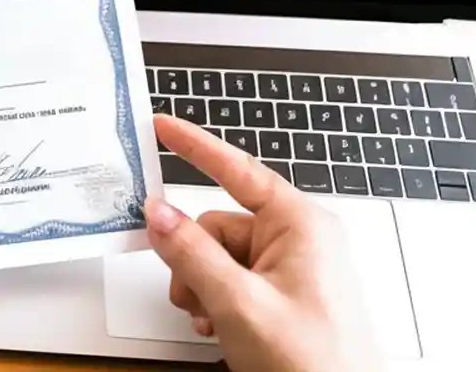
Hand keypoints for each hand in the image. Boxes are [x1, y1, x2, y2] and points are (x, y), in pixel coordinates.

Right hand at [145, 115, 381, 371]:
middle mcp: (297, 240)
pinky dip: (215, 300)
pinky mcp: (282, 294)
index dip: (195, 145)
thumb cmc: (316, 363)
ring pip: (217, 257)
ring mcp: (290, 269)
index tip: (163, 127)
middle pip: (217, 225)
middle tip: (189, 294)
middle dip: (192, 259)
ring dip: (201, 287)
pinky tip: (219, 327)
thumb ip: (192, 254)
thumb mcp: (239, 303)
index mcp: (299, 225)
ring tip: (211, 320)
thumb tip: (158, 214)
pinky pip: (231, 280)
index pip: (236, 169)